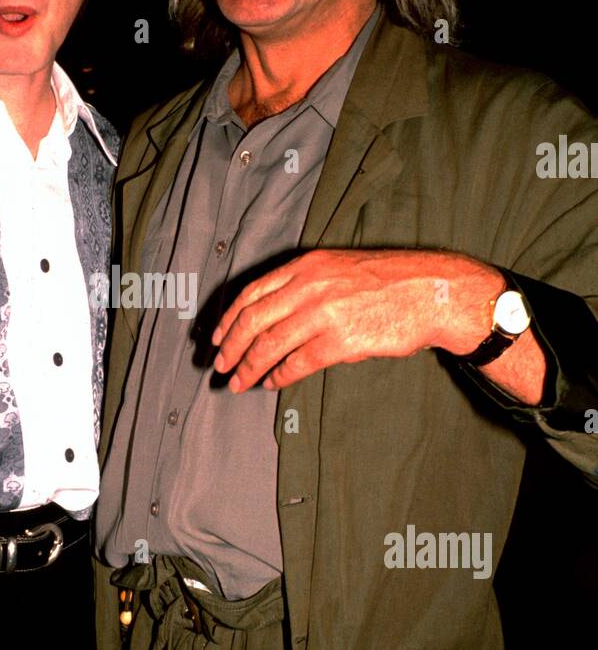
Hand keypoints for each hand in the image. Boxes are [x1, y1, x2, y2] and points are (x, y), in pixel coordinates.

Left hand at [212, 249, 502, 392]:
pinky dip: (279, 375)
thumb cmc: (391, 282)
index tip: (216, 337)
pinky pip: (298, 363)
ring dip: (249, 366)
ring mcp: (323, 312)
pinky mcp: (341, 340)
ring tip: (239, 382)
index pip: (253, 293)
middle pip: (253, 320)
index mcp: (306, 266)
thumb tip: (279, 321)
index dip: (228, 318)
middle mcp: (309, 285)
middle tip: (220, 365)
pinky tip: (271, 383)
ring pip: (269, 344)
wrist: (433, 292)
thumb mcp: (341, 269)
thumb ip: (307, 288)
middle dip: (231, 346)